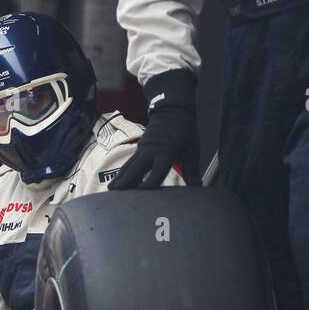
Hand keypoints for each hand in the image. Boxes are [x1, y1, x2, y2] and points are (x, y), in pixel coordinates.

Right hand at [110, 68, 200, 189]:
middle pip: (135, 170)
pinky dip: (123, 172)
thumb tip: (198, 187)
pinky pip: (129, 162)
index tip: (143, 198)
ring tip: (111, 190)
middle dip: (125, 182)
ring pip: (129, 166)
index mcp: (165, 152)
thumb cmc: (184, 131)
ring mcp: (142, 149)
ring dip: (120, 178)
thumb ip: (192, 170)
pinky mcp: (139, 148)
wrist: (172, 111)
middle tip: (114, 194)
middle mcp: (150, 151)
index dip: (148, 186)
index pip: (155, 173)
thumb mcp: (192, 150)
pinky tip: (118, 180)